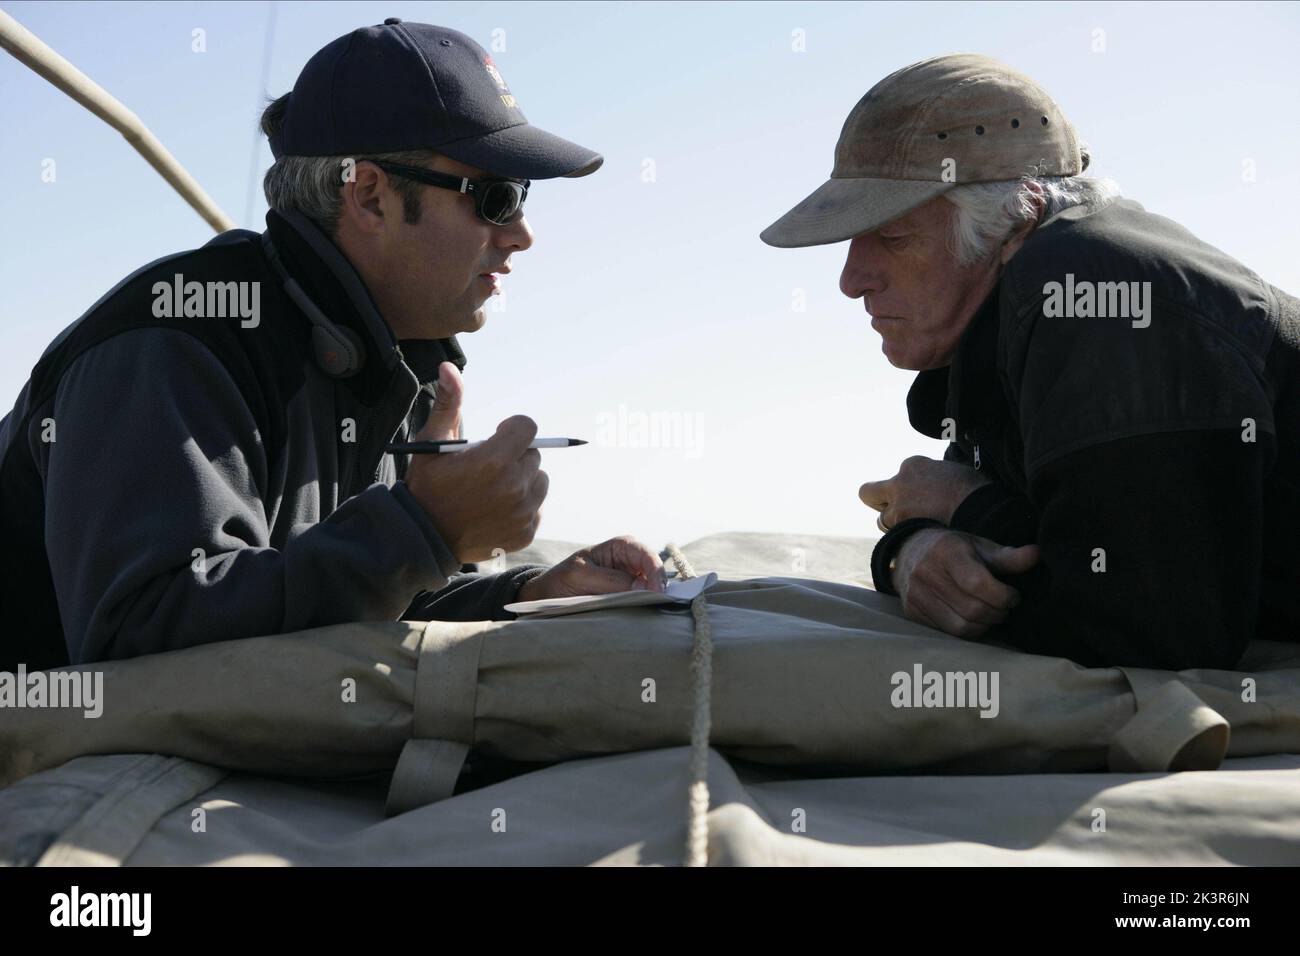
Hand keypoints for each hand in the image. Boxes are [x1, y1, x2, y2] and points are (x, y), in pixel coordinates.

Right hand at [404, 362, 548, 561]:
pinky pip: (537, 508)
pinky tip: (496, 510)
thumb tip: (448, 368)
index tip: (497, 437)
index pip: (527, 427)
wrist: (423, 537)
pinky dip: (522, 507)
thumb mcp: (432, 442)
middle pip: (533, 454)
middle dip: (514, 456)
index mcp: (494, 459)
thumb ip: (447, 403)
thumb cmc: (427, 485)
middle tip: (488, 468)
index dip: (512, 430)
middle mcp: (514, 486)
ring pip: (539, 481)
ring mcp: (523, 512)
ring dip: (522, 481)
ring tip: (493, 489)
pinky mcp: (526, 532)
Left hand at [517, 535, 665, 601]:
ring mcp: (632, 579)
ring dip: (655, 597)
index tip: (655, 592)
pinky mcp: (629, 597)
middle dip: (660, 585)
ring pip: (653, 586)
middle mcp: (630, 560)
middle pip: (654, 571)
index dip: (654, 572)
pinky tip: (648, 614)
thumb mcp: (581, 576)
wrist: (549, 596)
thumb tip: (643, 587)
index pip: (645, 555)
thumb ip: (611, 580)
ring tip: (656, 610)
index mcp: (620, 546)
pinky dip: (648, 606)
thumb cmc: (562, 579)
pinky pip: (645, 600)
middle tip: (659, 603)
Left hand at [859, 455, 991, 531]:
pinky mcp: (901, 524)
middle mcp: (900, 480)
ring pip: (882, 520)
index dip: (908, 491)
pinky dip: (904, 540)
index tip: (922, 500)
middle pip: (868, 493)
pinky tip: (922, 540)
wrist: (982, 509)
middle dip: (876, 503)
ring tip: (919, 531)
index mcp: (913, 464)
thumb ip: (932, 479)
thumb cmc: (976, 492)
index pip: (899, 478)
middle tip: (894, 513)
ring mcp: (897, 503)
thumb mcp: (951, 473)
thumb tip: (931, 489)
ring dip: (896, 527)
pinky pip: (894, 537)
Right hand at [892, 528, 1039, 637]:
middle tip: (1005, 607)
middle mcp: (927, 573)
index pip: (978, 584)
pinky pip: (947, 632)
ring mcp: (916, 594)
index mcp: (947, 552)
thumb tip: (1037, 555)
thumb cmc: (954, 549)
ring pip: (961, 626)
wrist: (909, 550)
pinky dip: (967, 630)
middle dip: (998, 613)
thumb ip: (1008, 556)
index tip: (1013, 595)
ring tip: (991, 613)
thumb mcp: (980, 546)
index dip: (1003, 595)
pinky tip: (974, 619)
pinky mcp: (912, 611)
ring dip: (985, 625)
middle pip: (973, 609)